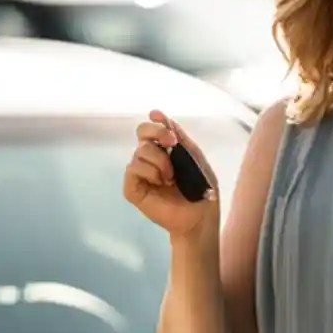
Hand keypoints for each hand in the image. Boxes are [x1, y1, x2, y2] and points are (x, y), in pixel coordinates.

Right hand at [122, 110, 218, 237]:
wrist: (199, 217)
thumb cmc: (200, 190)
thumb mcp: (195, 158)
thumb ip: (180, 138)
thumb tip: (159, 115)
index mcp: (165, 150)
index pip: (153, 128)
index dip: (155, 121)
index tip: (159, 117)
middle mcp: (150, 158)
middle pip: (142, 132)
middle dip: (157, 132)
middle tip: (172, 142)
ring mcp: (140, 173)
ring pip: (140, 151)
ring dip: (160, 161)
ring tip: (171, 178)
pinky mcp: (132, 188)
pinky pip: (133, 168)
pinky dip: (149, 172)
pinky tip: (160, 183)